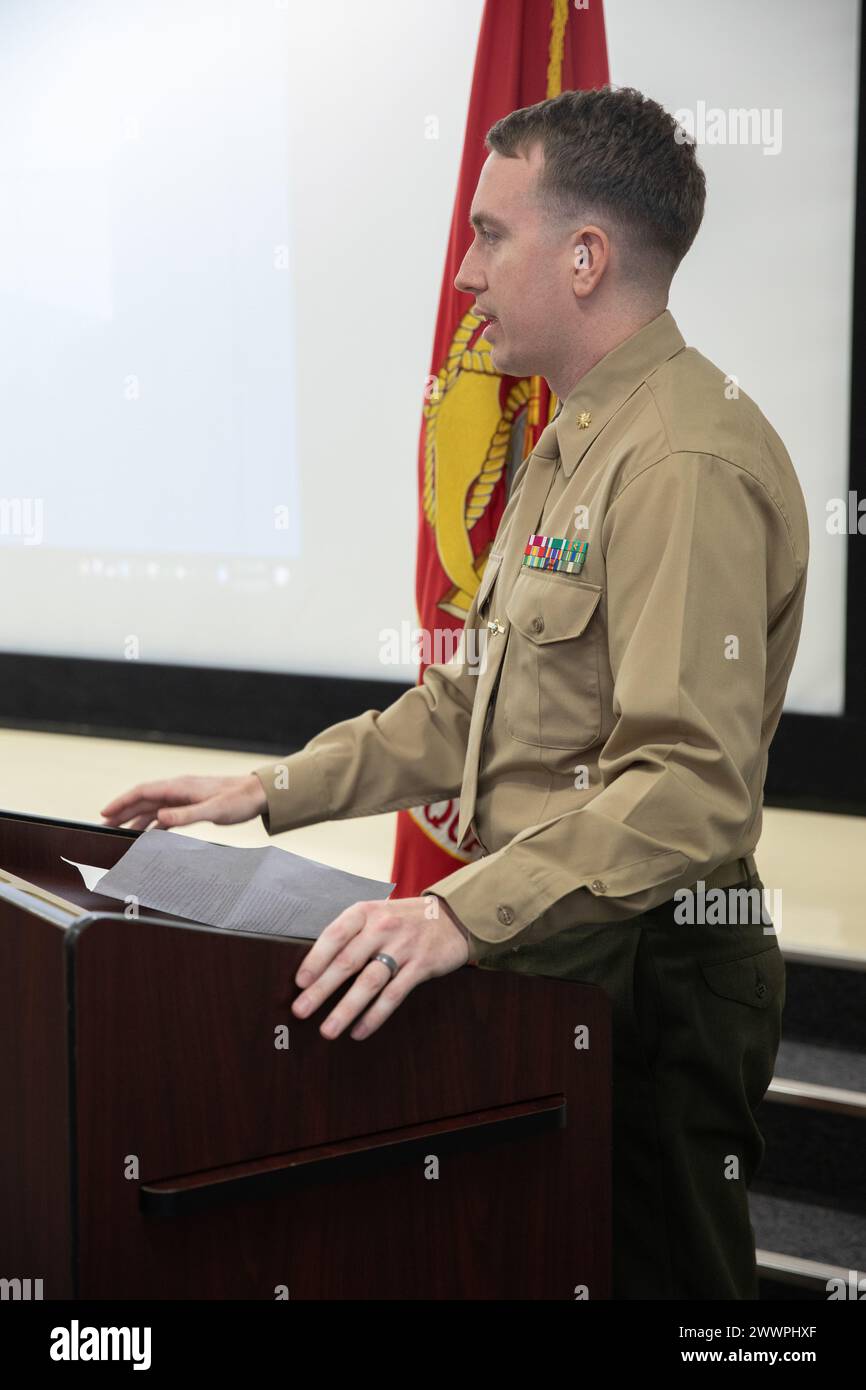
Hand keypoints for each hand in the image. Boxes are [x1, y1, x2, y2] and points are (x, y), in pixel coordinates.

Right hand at [99, 773, 267, 830]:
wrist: (258, 794)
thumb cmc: (238, 800)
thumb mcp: (213, 810)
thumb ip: (186, 815)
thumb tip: (160, 818)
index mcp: (179, 787)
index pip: (142, 792)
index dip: (122, 802)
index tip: (104, 813)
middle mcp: (178, 789)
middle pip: (143, 800)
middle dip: (122, 811)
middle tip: (103, 826)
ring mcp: (184, 797)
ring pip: (153, 807)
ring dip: (136, 818)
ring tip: (119, 832)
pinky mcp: (192, 805)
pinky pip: (167, 814)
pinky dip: (154, 824)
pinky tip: (147, 835)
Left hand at [292, 895, 470, 1040]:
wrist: (454, 916)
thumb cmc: (404, 919)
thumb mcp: (376, 914)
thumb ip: (352, 934)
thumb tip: (316, 968)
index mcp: (366, 912)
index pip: (334, 935)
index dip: (315, 960)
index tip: (299, 982)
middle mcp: (382, 927)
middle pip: (347, 962)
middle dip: (321, 990)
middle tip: (300, 1011)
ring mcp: (403, 947)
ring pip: (369, 983)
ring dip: (346, 1009)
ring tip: (328, 1030)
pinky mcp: (422, 965)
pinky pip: (393, 995)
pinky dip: (375, 1016)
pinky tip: (359, 1031)